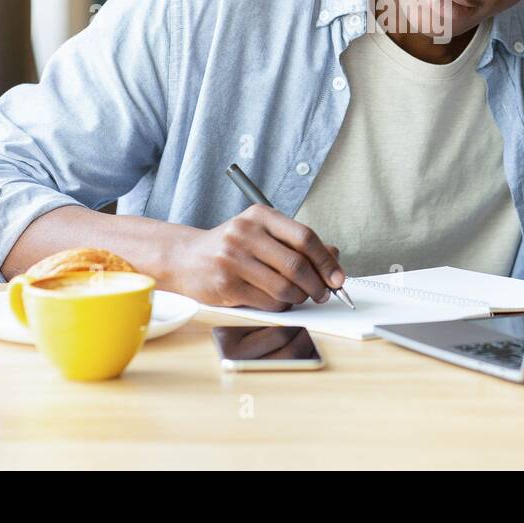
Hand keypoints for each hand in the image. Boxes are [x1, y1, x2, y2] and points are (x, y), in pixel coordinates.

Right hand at [174, 205, 345, 310]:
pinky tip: (278, 301)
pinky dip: (281, 306)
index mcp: (260, 216)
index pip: (304, 237)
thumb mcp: (263, 233)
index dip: (326, 260)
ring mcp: (233, 260)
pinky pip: (268, 302)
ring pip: (284, 288)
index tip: (338, 277)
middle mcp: (245, 234)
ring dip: (300, 298)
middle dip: (317, 285)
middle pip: (296, 265)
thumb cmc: (233, 246)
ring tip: (300, 296)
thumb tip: (334, 257)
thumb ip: (297, 242)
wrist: (186, 258)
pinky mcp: (226, 285)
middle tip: (324, 293)